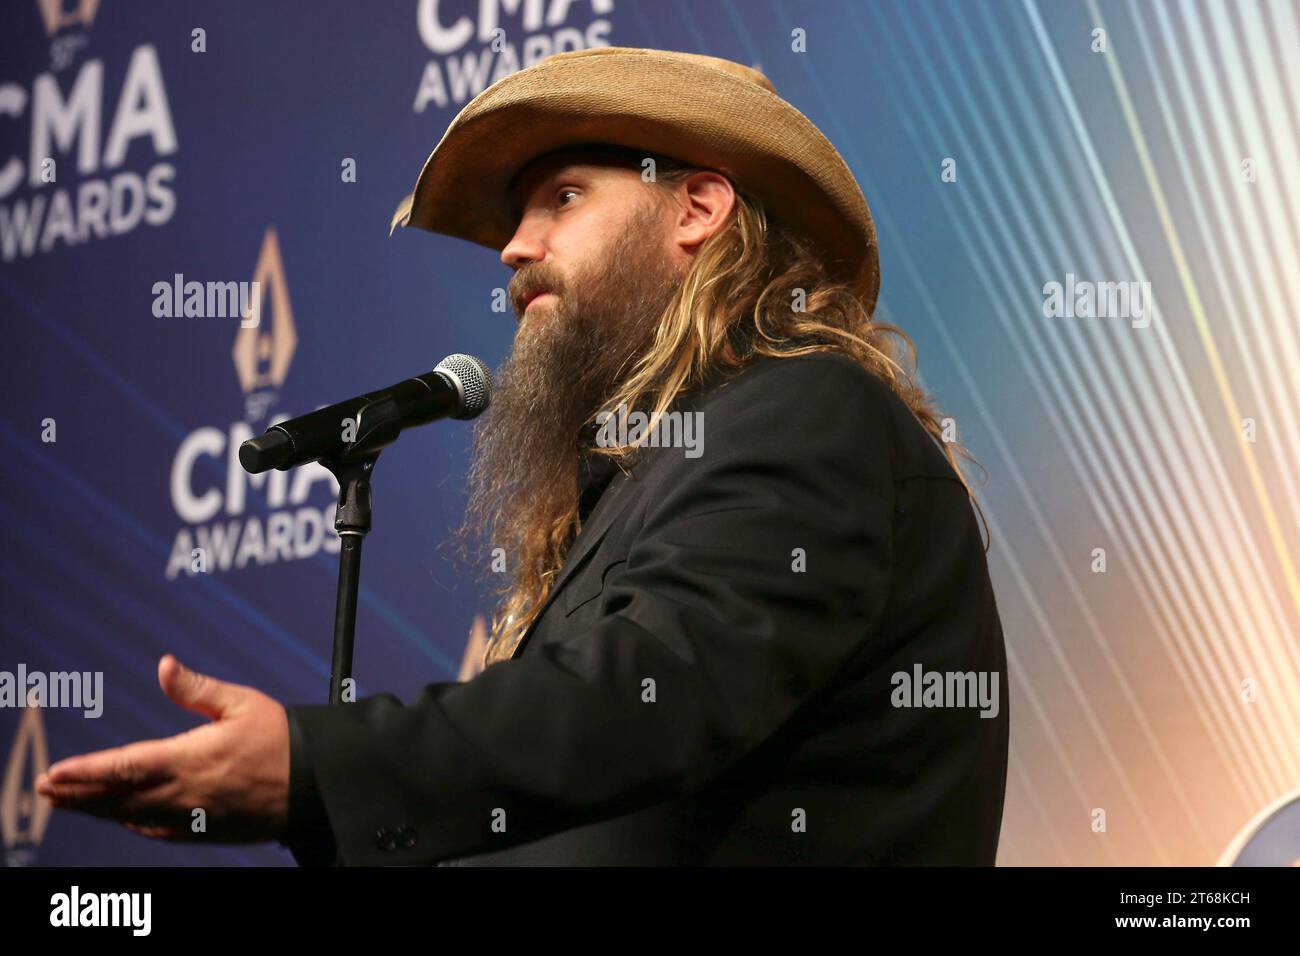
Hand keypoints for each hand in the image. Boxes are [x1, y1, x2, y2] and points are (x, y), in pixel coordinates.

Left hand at [34, 655, 290, 842]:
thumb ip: (198, 688)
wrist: (317, 785)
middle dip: (78, 794)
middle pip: (118, 797)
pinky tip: (121, 816)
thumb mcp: (244, 703)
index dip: (85, 772)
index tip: (54, 773)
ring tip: (68, 802)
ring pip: (132, 816)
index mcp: (192, 757)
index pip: (125, 765)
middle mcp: (186, 792)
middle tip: (45, 790)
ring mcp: (194, 817)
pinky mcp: (206, 831)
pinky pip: (157, 830)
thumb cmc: (282, 738)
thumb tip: (164, 664)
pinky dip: (131, 822)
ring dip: (97, 809)